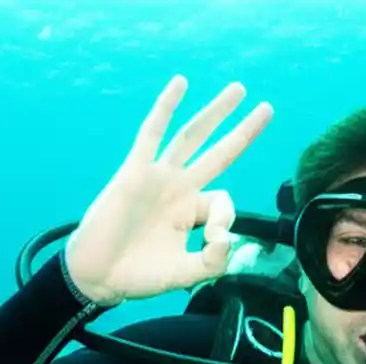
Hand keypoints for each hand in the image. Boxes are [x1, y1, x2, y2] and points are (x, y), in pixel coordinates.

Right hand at [64, 76, 273, 305]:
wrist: (98, 277)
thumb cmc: (139, 275)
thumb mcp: (187, 273)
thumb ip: (213, 261)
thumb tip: (227, 236)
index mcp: (190, 211)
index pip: (223, 201)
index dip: (225, 218)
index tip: (214, 240)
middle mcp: (178, 188)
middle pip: (218, 151)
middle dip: (242, 130)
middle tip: (267, 108)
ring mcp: (158, 177)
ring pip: (192, 136)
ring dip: (215, 112)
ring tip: (238, 90)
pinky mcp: (135, 172)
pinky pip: (152, 133)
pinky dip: (166, 107)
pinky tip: (181, 84)